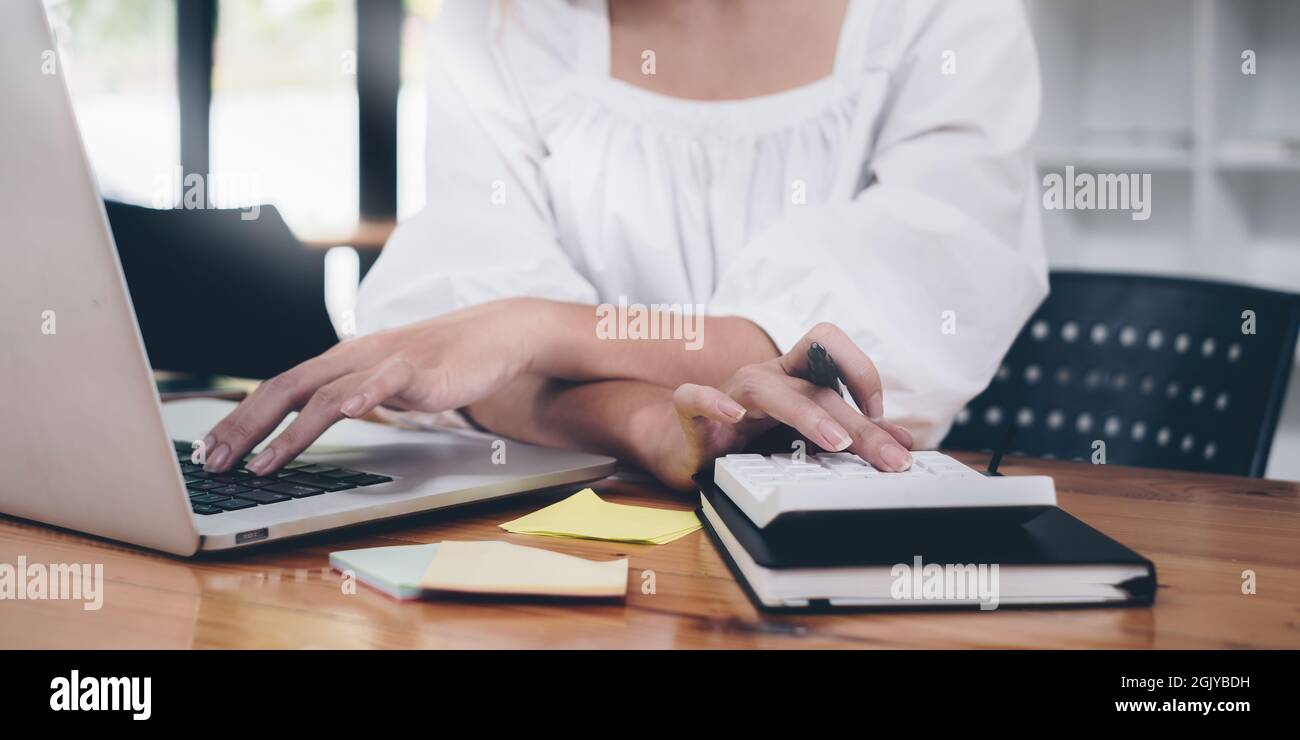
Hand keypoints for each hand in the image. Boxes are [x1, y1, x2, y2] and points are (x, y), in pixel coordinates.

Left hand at [200, 298, 543, 474]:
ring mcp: (382, 362)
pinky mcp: (417, 370)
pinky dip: (361, 396)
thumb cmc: (439, 363)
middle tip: (211, 463)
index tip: (209, 450)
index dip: (240, 418)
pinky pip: (383, 381)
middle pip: (284, 388)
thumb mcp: (382, 380)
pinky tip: (345, 411)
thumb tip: (311, 420)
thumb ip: (350, 394)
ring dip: (287, 433)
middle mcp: (352, 357)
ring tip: (261, 464)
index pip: (277, 388)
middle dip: (242, 427)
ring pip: (323, 394)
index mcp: (340, 362)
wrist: (494, 335)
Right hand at [654, 323, 913, 489]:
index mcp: (793, 377)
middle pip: (816, 386)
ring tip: (836, 443)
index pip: (829, 346)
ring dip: (805, 414)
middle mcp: (765, 377)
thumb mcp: (807, 437)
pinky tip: (733, 418)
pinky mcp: (693, 415)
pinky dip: (713, 403)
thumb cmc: (750, 438)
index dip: (859, 372)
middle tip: (889, 458)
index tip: (880, 416)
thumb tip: (903, 440)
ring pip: (768, 389)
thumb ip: (852, 434)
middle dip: (858, 423)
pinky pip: (695, 398)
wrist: (691, 449)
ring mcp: (729, 393)